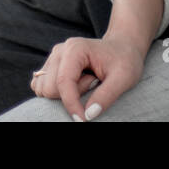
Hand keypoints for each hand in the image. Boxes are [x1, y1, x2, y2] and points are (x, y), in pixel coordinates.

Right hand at [30, 33, 145, 121]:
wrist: (123, 47)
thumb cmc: (125, 60)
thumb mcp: (123, 79)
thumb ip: (106, 96)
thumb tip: (88, 115)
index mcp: (75, 49)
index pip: (63, 82)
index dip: (71, 105)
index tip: (83, 120)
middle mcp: (60, 51)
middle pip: (49, 87)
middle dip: (71, 95)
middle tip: (93, 85)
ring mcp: (54, 58)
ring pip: (45, 88)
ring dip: (64, 94)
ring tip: (86, 83)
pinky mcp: (52, 66)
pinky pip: (43, 86)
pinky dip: (57, 93)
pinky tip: (76, 85)